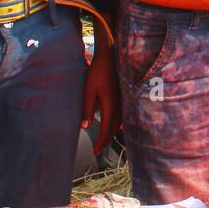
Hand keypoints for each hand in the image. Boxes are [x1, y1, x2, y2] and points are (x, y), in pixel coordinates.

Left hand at [82, 23, 119, 157]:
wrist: (111, 56)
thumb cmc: (97, 71)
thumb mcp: (88, 90)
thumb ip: (87, 108)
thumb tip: (85, 127)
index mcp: (110, 105)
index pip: (106, 129)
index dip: (100, 142)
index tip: (95, 152)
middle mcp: (119, 106)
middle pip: (113, 128)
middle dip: (105, 140)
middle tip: (98, 150)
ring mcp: (123, 101)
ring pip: (118, 123)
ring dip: (111, 132)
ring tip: (104, 140)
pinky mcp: (123, 96)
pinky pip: (122, 115)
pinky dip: (117, 124)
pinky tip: (117, 125)